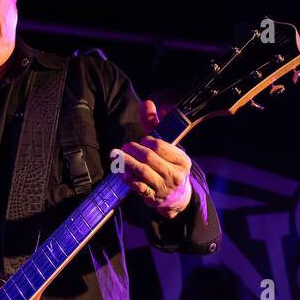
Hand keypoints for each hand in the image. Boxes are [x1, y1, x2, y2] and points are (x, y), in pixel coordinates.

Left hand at [116, 100, 192, 218]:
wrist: (176, 196)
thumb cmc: (168, 165)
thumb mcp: (166, 145)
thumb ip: (155, 125)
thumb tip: (146, 102)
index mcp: (182, 160)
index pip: (161, 146)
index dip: (148, 142)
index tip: (142, 141)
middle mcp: (174, 174)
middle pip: (150, 158)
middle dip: (134, 151)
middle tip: (125, 147)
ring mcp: (164, 187)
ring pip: (143, 172)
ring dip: (127, 163)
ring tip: (117, 155)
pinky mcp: (153, 198)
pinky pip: (138, 187)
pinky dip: (128, 179)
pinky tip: (121, 172)